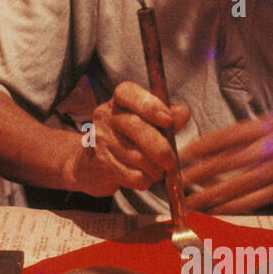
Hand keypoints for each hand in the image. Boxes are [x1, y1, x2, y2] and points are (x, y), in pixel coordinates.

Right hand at [63, 81, 190, 196]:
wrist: (89, 165)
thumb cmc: (125, 140)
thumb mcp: (146, 124)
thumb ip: (166, 118)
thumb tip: (183, 112)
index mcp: (119, 101)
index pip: (128, 92)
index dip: (150, 105)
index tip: (168, 120)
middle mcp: (106, 116)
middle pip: (135, 126)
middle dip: (160, 147)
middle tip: (170, 161)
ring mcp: (100, 140)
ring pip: (138, 156)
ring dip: (154, 169)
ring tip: (155, 170)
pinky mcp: (100, 164)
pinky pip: (132, 175)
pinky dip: (144, 180)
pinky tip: (142, 177)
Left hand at [180, 117, 272, 214]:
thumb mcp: (261, 123)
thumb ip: (235, 135)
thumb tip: (202, 148)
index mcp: (262, 129)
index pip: (225, 138)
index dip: (200, 148)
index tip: (181, 155)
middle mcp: (269, 150)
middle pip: (227, 163)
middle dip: (199, 174)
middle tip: (178, 181)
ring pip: (236, 186)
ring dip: (210, 196)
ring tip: (189, 202)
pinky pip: (251, 202)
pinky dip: (230, 208)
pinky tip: (213, 211)